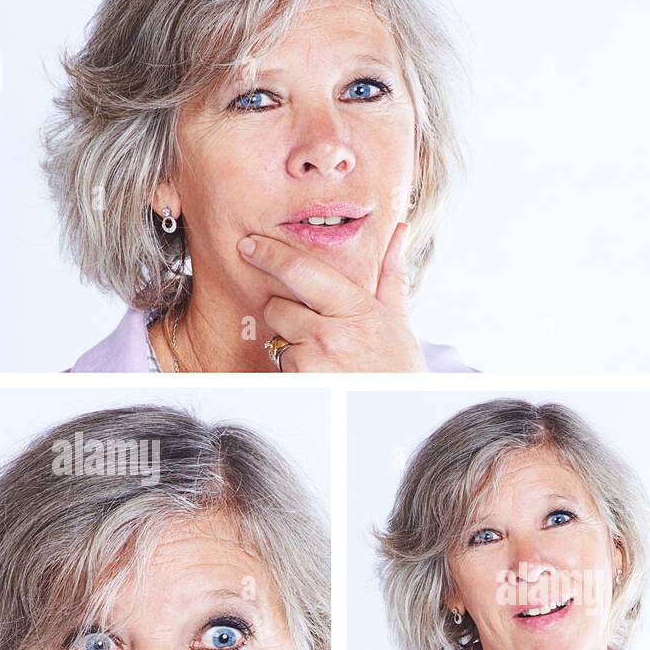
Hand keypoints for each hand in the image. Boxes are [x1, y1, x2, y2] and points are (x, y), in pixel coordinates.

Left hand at [238, 221, 426, 371]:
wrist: (398, 416)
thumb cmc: (398, 370)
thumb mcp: (398, 321)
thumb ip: (392, 276)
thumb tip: (399, 233)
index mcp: (356, 308)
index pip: (301, 271)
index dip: (270, 254)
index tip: (249, 245)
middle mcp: (331, 333)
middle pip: (277, 306)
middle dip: (288, 314)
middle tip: (316, 331)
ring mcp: (312, 362)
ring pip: (276, 339)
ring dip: (291, 346)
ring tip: (324, 359)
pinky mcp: (299, 385)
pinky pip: (279, 368)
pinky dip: (292, 371)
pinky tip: (319, 377)